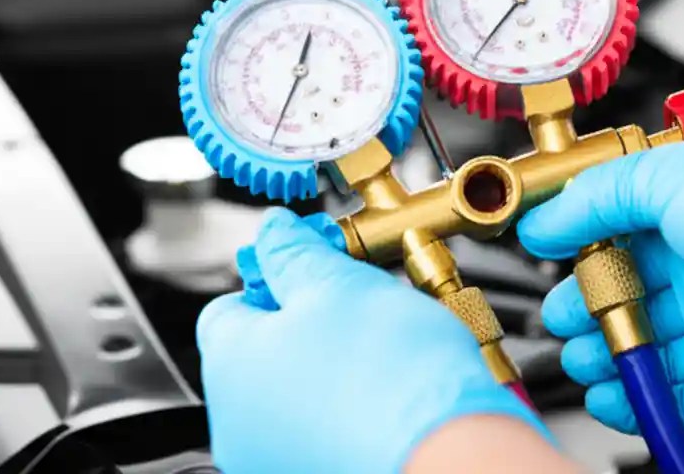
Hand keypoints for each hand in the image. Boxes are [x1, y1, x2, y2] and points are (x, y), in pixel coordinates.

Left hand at [198, 209, 543, 473]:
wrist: (453, 452)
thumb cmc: (396, 377)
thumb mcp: (339, 282)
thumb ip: (294, 251)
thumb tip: (274, 231)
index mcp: (230, 367)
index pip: (230, 304)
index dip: (278, 278)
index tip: (316, 268)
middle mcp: (239, 425)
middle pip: (265, 352)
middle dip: (311, 324)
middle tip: (359, 308)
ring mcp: (277, 458)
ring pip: (299, 393)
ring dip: (333, 368)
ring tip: (383, 355)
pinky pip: (325, 430)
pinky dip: (352, 411)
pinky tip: (388, 396)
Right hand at [517, 139, 683, 433]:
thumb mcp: (666, 176)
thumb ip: (595, 197)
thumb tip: (543, 223)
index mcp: (683, 216)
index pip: (614, 239)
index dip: (578, 253)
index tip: (547, 262)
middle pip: (622, 301)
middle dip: (584, 312)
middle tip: (563, 318)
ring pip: (643, 353)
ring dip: (604, 360)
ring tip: (582, 358)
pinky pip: (676, 401)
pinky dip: (640, 404)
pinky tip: (613, 397)